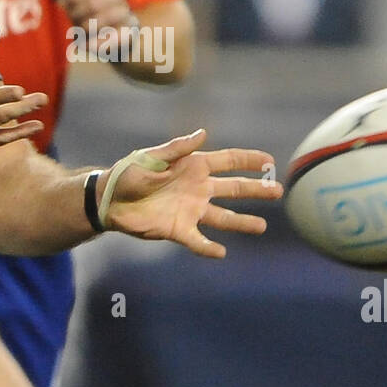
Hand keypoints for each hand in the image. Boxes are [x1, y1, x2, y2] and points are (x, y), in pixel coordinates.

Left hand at [99, 129, 281, 257]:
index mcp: (193, 167)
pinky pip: (198, 240)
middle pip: (234, 189)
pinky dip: (209, 247)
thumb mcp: (151, 157)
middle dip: (256, 190)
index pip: (228, 161)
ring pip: (223, 217)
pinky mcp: (178, 229)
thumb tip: (203, 133)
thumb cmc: (128, 173)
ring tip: (261, 227)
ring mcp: (190, 210)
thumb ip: (178, 148)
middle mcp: (198, 189)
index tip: (270, 161)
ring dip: (242, 222)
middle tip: (278, 192)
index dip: (249, 160)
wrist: (107, 200)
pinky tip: (222, 253)